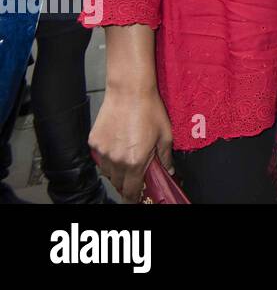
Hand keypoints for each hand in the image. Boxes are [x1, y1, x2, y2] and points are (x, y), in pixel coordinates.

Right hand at [89, 86, 172, 202]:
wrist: (129, 91)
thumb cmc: (150, 110)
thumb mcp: (165, 134)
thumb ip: (166, 157)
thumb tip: (169, 170)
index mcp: (135, 161)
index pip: (131, 190)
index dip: (133, 197)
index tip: (136, 199)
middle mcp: (116, 160)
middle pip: (118, 183)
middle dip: (126, 184)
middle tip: (134, 177)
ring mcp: (102, 152)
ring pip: (107, 172)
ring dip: (116, 172)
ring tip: (126, 159)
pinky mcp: (94, 142)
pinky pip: (100, 158)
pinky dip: (107, 157)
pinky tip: (117, 145)